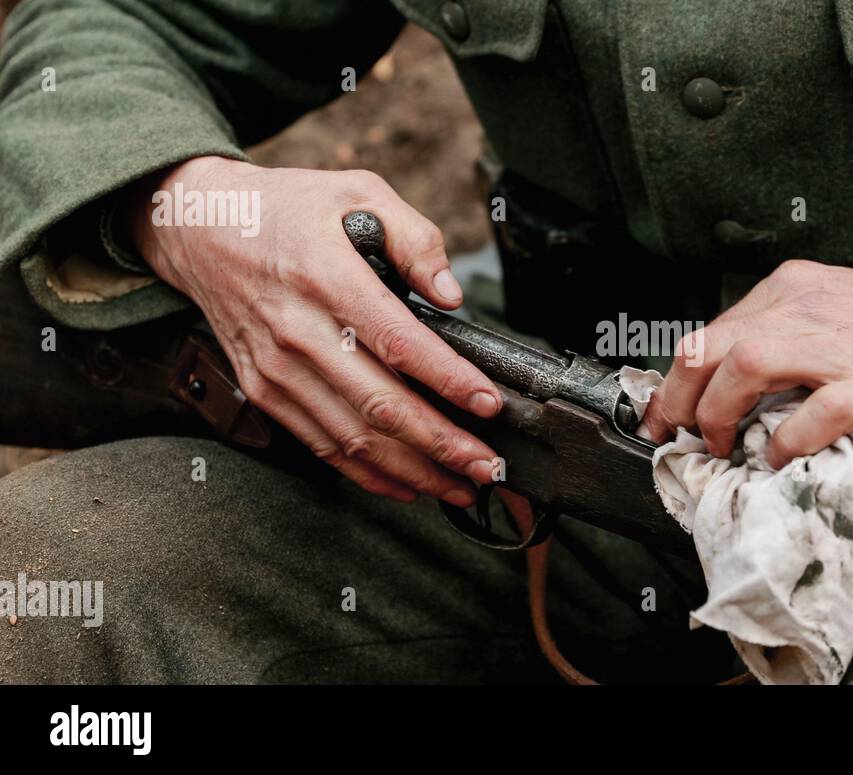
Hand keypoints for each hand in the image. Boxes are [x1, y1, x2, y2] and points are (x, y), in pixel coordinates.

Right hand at [129, 156, 501, 504]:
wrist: (199, 225)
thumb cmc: (285, 210)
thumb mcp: (356, 192)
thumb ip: (414, 239)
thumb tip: (450, 294)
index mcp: (326, 277)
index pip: (397, 341)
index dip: (447, 379)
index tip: (488, 403)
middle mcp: (298, 330)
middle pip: (379, 404)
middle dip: (442, 443)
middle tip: (487, 464)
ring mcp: (277, 368)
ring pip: (353, 436)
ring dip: (412, 470)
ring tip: (461, 485)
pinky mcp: (264, 389)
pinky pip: (321, 444)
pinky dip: (367, 473)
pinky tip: (407, 485)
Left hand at [639, 260, 852, 467]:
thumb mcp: (834, 314)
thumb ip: (785, 337)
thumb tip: (732, 386)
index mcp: (793, 289)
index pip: (711, 332)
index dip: (675, 379)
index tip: (662, 413)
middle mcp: (806, 307)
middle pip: (712, 346)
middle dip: (679, 398)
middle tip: (678, 436)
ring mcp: (840, 344)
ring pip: (746, 366)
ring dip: (719, 413)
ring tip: (723, 446)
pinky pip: (812, 412)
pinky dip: (785, 440)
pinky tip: (779, 457)